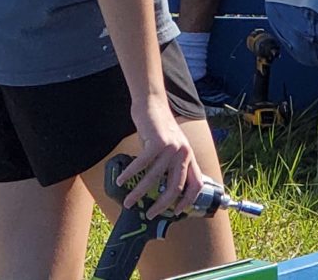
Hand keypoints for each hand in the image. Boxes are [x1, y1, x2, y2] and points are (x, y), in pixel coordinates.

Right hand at [121, 95, 204, 217]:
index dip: (188, 201)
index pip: (196, 184)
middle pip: (175, 186)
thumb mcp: (172, 146)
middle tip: (150, 214)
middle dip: (162, 204)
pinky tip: (121, 181)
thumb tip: (161, 189)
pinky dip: (129, 175)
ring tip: (129, 202)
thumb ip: (171, 164)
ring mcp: (171, 147)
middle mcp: (184, 153)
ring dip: (140, 193)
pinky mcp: (157, 142)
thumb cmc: (159, 128)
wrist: (152, 103)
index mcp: (189, 156)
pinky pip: (141, 164)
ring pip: (154, 178)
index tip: (177, 212)